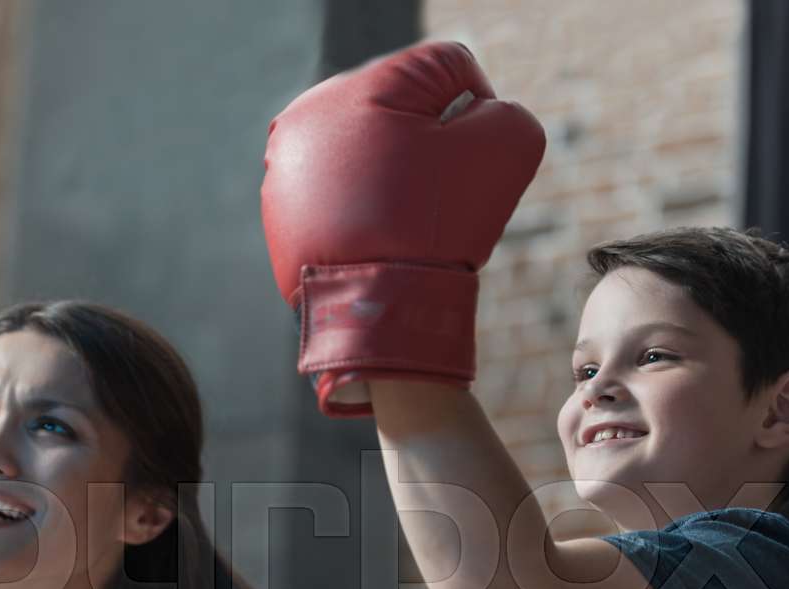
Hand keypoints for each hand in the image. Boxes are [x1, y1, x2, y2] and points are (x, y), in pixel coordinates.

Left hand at [260, 40, 545, 415]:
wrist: (377, 318)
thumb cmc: (438, 228)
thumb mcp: (507, 146)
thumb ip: (505, 109)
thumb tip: (472, 118)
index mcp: (353, 88)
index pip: (445, 71)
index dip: (475, 116)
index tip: (462, 167)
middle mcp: (305, 118)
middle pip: (400, 110)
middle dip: (428, 146)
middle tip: (430, 201)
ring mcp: (284, 169)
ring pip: (370, 154)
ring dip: (396, 178)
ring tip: (400, 223)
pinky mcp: (281, 214)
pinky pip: (344, 197)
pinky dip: (367, 212)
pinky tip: (377, 239)